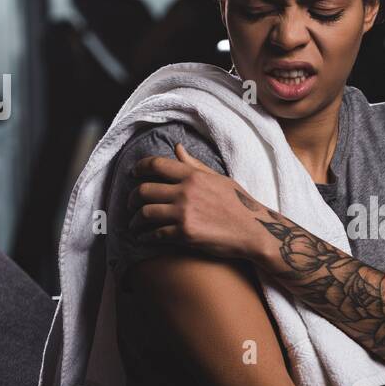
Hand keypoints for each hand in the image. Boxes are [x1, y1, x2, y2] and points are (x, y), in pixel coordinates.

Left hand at [129, 144, 268, 261]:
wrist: (254, 231)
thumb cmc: (240, 204)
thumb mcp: (218, 178)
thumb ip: (194, 165)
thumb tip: (177, 148)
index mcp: (193, 176)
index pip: (156, 165)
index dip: (139, 168)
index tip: (133, 174)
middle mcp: (186, 192)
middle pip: (144, 190)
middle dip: (131, 198)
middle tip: (130, 204)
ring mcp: (184, 213)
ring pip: (145, 213)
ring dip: (135, 220)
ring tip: (134, 223)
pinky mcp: (185, 234)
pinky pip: (156, 234)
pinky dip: (146, 236)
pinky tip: (144, 237)